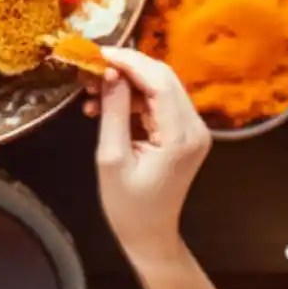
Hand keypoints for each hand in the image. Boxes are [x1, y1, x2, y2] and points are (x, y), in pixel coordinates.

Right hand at [92, 48, 210, 261]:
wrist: (149, 234)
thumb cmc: (127, 204)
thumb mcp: (112, 157)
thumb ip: (113, 111)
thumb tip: (111, 73)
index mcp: (180, 136)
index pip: (159, 82)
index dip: (129, 61)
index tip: (98, 54)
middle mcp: (194, 127)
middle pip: (164, 78)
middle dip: (127, 67)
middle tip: (92, 68)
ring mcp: (193, 129)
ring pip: (160, 86)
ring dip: (127, 83)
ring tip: (92, 93)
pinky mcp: (184, 132)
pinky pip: (159, 102)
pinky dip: (133, 98)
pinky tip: (106, 105)